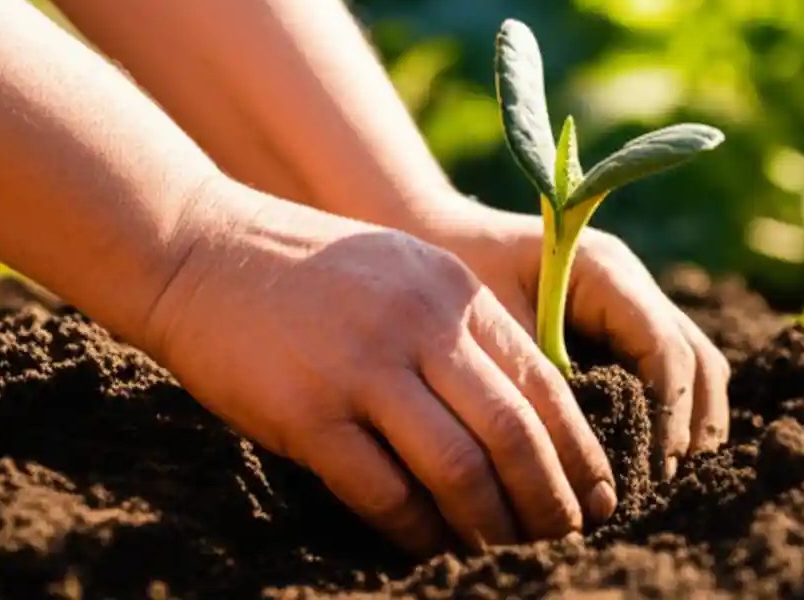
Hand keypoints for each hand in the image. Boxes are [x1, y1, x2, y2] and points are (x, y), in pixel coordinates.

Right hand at [140, 182, 616, 554]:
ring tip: (508, 554)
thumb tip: (532, 414)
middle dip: (550, 497)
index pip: (544, 383)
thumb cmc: (316, 271)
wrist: (204, 250)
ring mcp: (362, 369)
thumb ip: (468, 331)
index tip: (600, 493)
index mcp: (455, 294)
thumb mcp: (410, 273)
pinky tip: (432, 548)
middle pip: (512, 431)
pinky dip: (416, 530)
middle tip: (567, 536)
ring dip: (490, 524)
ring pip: (457, 467)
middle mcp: (420, 327)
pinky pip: (382, 491)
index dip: (579, 449)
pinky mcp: (307, 412)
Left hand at [416, 197, 730, 476]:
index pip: (663, 347)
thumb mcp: (493, 325)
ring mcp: (637, 306)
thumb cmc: (460, 277)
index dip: (668, 411)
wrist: (440, 240)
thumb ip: (540, 378)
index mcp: (606, 270)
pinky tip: (652, 462)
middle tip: (667, 485)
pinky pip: (672, 373)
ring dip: (692, 425)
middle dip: (692, 425)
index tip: (652, 468)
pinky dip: (674, 416)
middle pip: (698, 359)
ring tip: (666, 482)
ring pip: (698, 367)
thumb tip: (581, 449)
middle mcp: (634, 284)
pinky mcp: (628, 329)